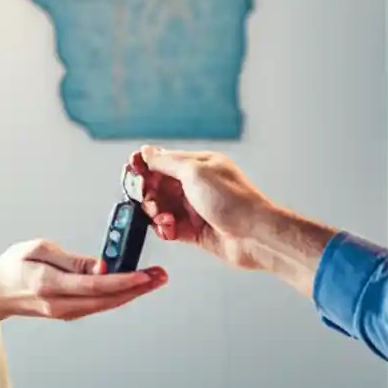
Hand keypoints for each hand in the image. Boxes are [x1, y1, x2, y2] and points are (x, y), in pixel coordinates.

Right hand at [0, 239, 166, 320]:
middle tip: (160, 276)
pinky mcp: (70, 313)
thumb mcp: (39, 249)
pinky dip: (119, 296)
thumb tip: (103, 266)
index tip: (143, 274)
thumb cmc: (15, 265)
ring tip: (155, 278)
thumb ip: (72, 260)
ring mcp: (65, 312)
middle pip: (106, 300)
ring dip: (132, 293)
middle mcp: (59, 303)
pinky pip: (99, 305)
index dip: (121, 281)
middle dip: (137, 289)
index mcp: (49, 284)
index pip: (93, 285)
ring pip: (106, 305)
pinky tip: (135, 285)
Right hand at [127, 146, 277, 269]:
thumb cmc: (233, 201)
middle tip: (150, 201)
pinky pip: (169, 228)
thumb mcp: (195, 172)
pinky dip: (165, 229)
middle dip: (148, 194)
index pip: (162, 161)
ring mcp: (194, 209)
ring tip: (165, 219)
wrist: (255, 236)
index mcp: (198, 165)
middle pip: (157, 186)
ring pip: (160, 208)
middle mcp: (195, 186)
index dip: (144, 167)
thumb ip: (167, 162)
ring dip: (156, 213)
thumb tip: (146, 151)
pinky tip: (170, 230)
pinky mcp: (194, 231)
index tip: (132, 173)